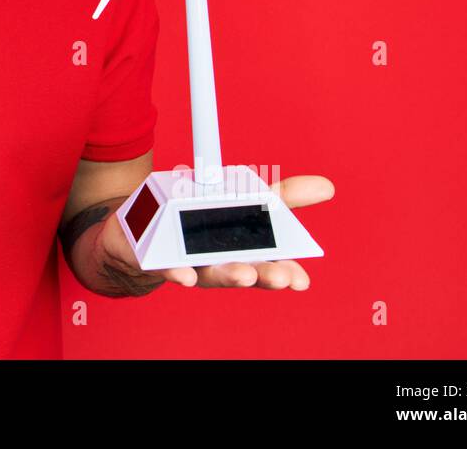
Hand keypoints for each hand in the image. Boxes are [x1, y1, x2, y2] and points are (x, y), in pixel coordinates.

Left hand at [93, 175, 333, 294]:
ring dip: (227, 274)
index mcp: (240, 252)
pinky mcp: (156, 258)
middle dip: (262, 276)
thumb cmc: (196, 222)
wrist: (139, 233)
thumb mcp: (240, 202)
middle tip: (278, 276)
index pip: (269, 262)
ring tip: (243, 273)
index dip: (285, 271)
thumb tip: (327, 187)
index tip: (301, 279)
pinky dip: (176, 272)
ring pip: (209, 272)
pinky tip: (185, 275)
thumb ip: (279, 196)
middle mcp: (217, 263)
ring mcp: (187, 263)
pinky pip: (166, 267)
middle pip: (244, 271)